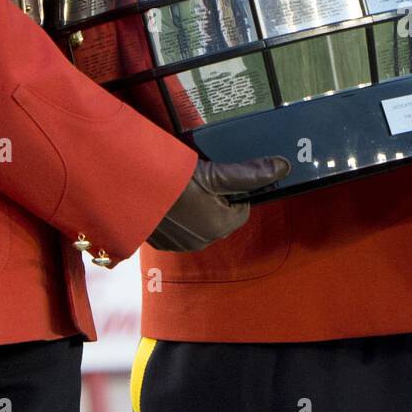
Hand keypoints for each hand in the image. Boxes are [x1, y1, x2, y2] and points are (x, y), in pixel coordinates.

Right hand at [146, 156, 290, 251]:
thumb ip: (249, 173)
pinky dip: (176, 215)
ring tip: (182, 187)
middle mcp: (202, 241)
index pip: (241, 210)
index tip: (220, 177)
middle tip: (200, 178)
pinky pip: (177, 228)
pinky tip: (168, 198)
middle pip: (220, 217)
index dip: (234, 191)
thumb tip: (282, 167)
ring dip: (195, 208)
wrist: (129, 189)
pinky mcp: (160, 241)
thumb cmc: (175, 180)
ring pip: (199, 223)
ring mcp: (179, 244)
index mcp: (219, 227)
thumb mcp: (215, 173)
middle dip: (214, 199)